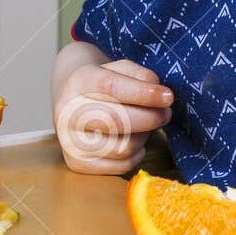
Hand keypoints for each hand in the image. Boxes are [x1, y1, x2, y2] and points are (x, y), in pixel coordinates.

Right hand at [53, 59, 172, 174]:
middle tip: (166, 113)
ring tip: (145, 125)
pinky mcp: (78, 164)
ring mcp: (70, 142)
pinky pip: (122, 165)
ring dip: (144, 136)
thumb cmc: (103, 87)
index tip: (167, 97)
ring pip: (123, 146)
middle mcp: (68, 113)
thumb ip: (140, 76)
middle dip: (150, 118)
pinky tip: (134, 140)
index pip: (110, 87)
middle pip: (116, 120)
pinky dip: (137, 153)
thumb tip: (160, 95)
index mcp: (78, 82)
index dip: (142, 93)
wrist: (74, 104)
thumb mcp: (119, 70)